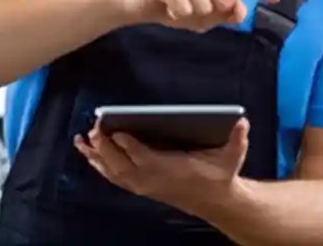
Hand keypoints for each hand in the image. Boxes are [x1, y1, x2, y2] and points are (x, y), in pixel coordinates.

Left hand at [74, 117, 249, 215]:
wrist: (215, 201)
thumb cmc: (219, 174)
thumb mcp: (232, 157)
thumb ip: (237, 139)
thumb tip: (242, 121)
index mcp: (170, 170)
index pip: (144, 157)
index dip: (128, 144)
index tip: (116, 129)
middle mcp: (153, 180)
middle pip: (122, 164)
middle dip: (105, 146)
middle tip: (94, 126)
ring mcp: (144, 185)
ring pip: (114, 172)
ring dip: (96, 156)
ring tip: (81, 140)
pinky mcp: (140, 186)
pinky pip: (114, 177)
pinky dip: (99, 165)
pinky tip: (89, 153)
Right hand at [119, 0, 281, 32]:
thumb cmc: (175, 0)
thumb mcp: (205, 10)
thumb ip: (225, 11)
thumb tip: (240, 11)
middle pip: (225, 2)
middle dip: (210, 15)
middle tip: (191, 8)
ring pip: (205, 8)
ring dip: (191, 16)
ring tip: (178, 6)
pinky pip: (185, 10)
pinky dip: (177, 16)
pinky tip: (167, 7)